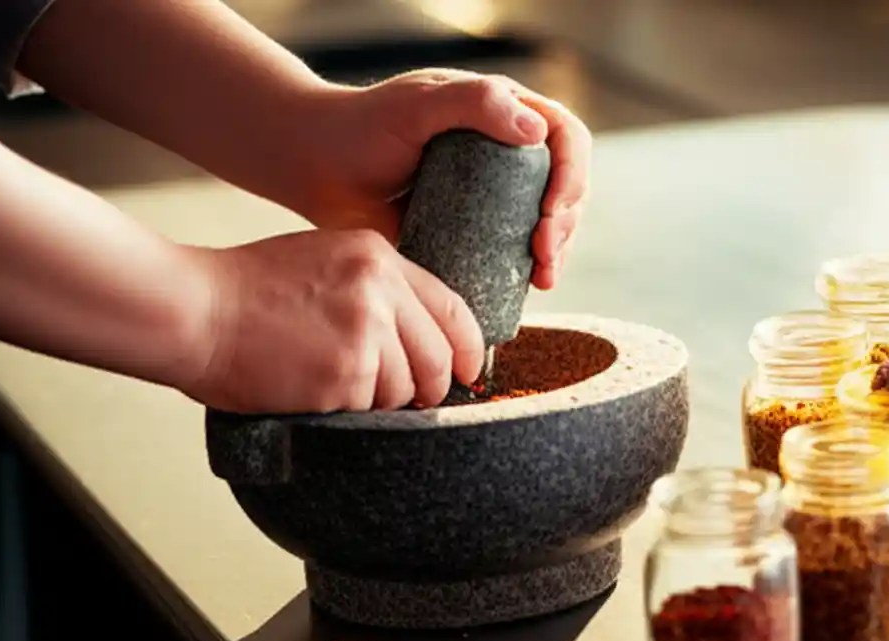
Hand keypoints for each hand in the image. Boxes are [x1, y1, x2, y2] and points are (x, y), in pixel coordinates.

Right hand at [184, 229, 484, 413]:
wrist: (195, 311)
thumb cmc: (247, 291)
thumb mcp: (322, 261)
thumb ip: (375, 288)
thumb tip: (420, 335)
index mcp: (377, 257)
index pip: (451, 308)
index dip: (468, 348)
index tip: (471, 370)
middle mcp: (379, 291)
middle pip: (437, 359)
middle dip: (428, 388)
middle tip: (408, 399)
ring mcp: (364, 335)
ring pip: (403, 391)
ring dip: (377, 401)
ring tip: (331, 384)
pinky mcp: (344, 376)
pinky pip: (368, 409)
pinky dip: (346, 412)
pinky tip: (312, 392)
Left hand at [293, 69, 591, 290]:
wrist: (316, 168)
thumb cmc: (360, 128)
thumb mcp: (417, 105)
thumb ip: (473, 103)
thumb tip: (536, 131)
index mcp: (503, 113)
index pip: (565, 138)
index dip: (572, 175)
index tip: (551, 210)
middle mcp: (506, 153)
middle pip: (566, 187)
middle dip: (567, 223)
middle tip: (545, 254)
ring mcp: (492, 196)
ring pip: (549, 223)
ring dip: (557, 252)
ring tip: (543, 279)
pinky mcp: (473, 233)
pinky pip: (513, 252)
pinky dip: (526, 272)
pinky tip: (527, 289)